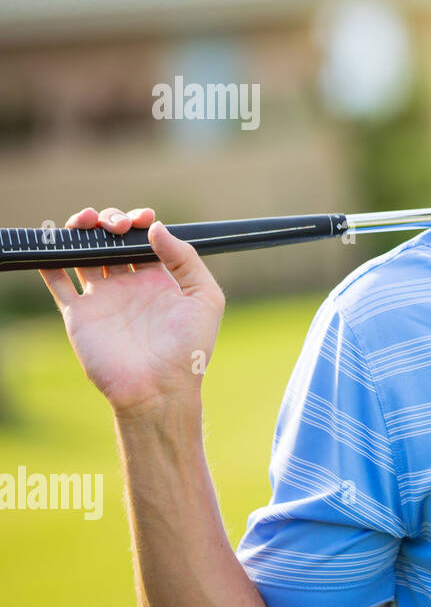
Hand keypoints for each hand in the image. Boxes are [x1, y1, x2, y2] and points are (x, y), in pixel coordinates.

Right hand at [38, 207, 225, 417]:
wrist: (159, 388)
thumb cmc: (189, 349)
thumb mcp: (205, 298)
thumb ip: (186, 258)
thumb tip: (156, 228)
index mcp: (160, 280)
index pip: (144, 240)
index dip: (141, 222)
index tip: (145, 218)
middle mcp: (129, 285)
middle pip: (112, 241)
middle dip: (111, 221)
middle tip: (116, 226)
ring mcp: (102, 298)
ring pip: (83, 254)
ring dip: (80, 230)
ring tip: (86, 221)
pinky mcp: (78, 314)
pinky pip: (57, 282)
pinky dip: (49, 261)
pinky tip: (52, 242)